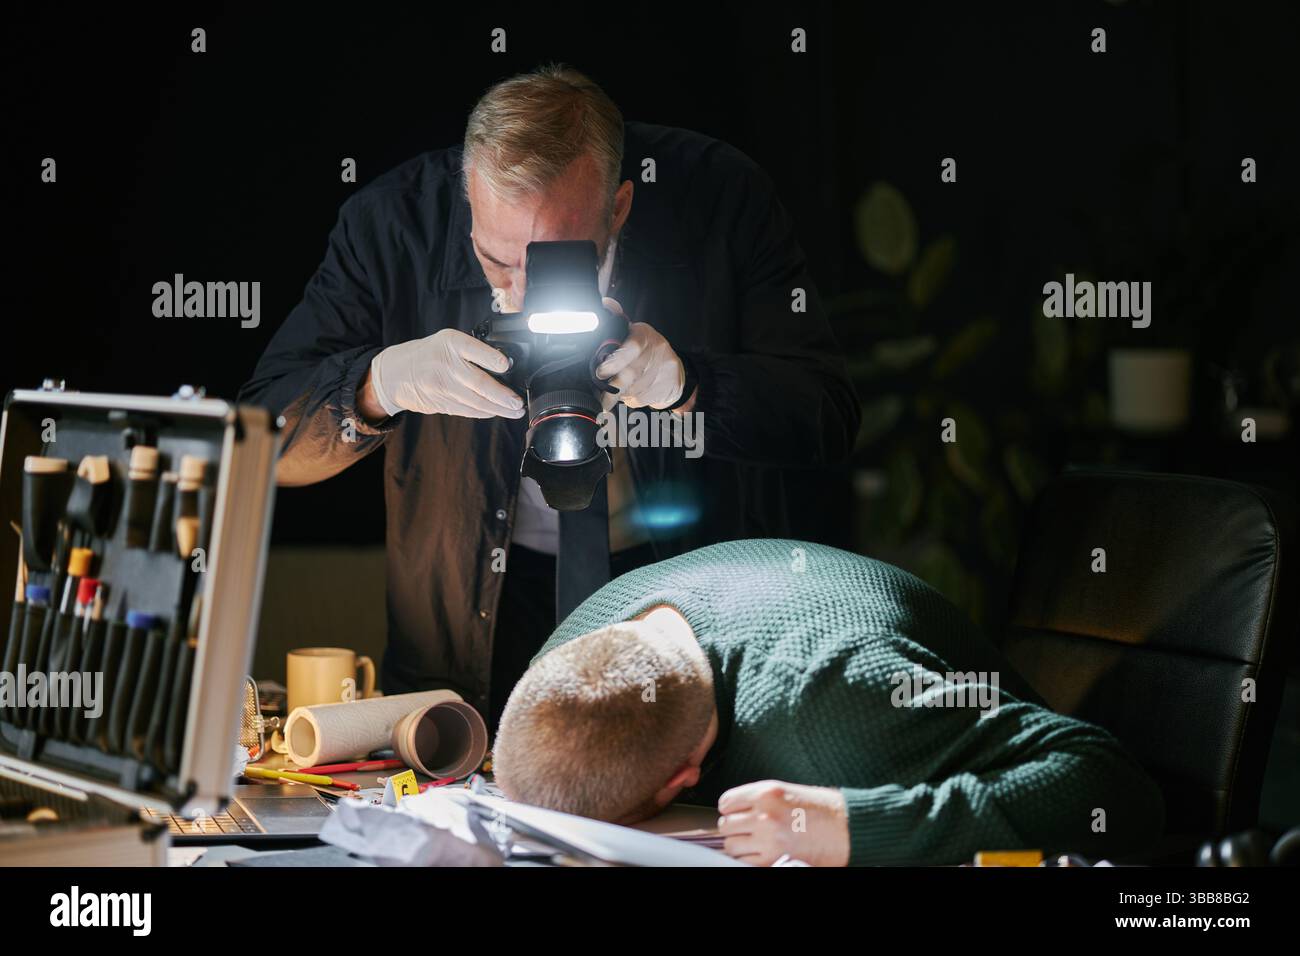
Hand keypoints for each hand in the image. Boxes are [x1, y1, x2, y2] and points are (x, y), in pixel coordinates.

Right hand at [367, 328, 524, 418]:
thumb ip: (472, 350)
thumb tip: (504, 366)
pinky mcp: (440, 403)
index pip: (475, 351)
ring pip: (476, 402)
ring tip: (514, 411)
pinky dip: (483, 412)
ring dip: (498, 409)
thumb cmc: (428, 354)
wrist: (394, 373)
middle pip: (479, 383)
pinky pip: (467, 410)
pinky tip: (494, 412)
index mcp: (450, 343)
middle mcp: (445, 365)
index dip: (493, 360)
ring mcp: (441, 387)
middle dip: (503, 396)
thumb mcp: (447, 341)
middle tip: (517, 403)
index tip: (507, 367)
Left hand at [594, 298, 684, 410]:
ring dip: (620, 394)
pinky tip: (629, 394)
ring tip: (613, 394)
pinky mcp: (664, 388)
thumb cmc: (648, 351)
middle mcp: (656, 352)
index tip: (601, 372)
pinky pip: (640, 398)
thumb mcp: (635, 333)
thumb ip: (618, 321)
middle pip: (631, 373)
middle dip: (613, 386)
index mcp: (645, 335)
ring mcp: (662, 371)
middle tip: (601, 395)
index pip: (632, 347)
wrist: (676, 372)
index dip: (615, 361)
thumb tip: (606, 304)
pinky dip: (630, 399)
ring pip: (634, 388)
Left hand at [717, 780, 849, 866]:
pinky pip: (745, 863)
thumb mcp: (787, 791)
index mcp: (766, 793)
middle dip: (735, 829)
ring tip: (757, 843)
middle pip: (725, 826)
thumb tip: (734, 812)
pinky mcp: (775, 860)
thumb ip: (758, 799)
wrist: (848, 827)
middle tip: (749, 831)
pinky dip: (751, 860)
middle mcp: (764, 815)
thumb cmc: (822, 808)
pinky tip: (764, 853)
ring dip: (741, 846)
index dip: (731, 810)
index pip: (726, 803)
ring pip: (731, 847)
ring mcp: (768, 839)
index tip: (738, 814)